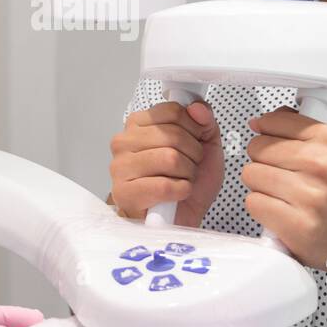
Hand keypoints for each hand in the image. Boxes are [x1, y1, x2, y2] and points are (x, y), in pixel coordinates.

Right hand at [109, 100, 223, 226]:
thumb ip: (205, 121)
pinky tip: (176, 194)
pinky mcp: (124, 192)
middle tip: (189, 167)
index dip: (194, 128)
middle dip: (193, 154)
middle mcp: (123, 141)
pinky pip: (164, 185)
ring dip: (187, 173)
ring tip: (182, 180)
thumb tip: (197, 107)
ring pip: (170, 158)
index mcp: (138, 124)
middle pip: (173, 134)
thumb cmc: (188, 182)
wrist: (181, 219)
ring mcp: (120, 167)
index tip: (195, 142)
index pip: (173, 110)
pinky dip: (181, 191)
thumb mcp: (206, 146)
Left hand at [241, 106, 326, 266]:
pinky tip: (280, 210)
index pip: (273, 121)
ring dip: (260, 185)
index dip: (267, 134)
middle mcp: (321, 165)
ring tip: (283, 194)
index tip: (274, 144)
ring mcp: (309, 195)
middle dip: (264, 162)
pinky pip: (253, 201)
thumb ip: (300, 129)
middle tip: (284, 176)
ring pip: (251, 173)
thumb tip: (260, 121)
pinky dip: (261, 207)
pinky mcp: (296, 223)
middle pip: (257, 148)